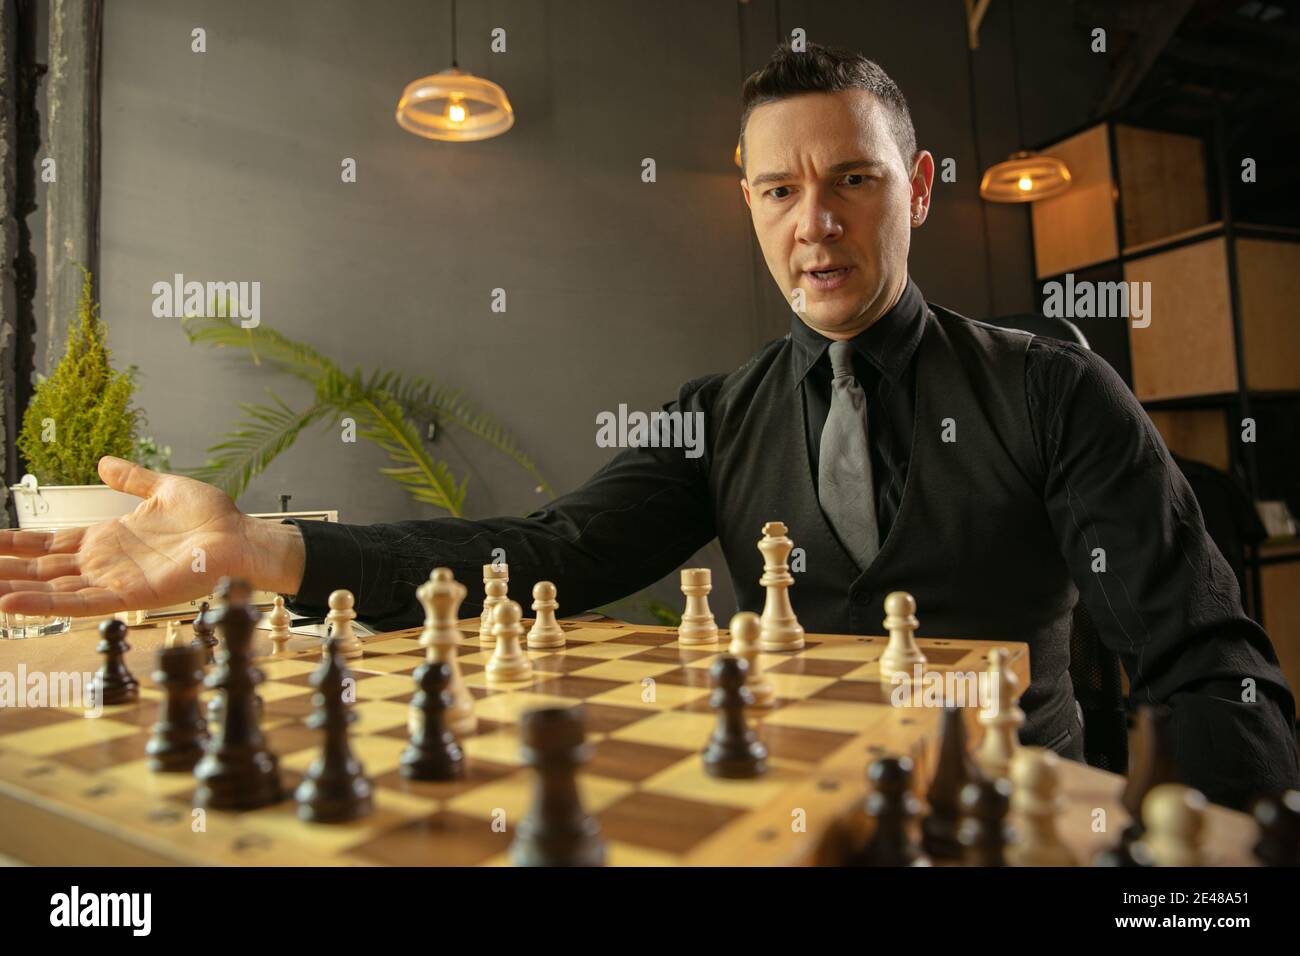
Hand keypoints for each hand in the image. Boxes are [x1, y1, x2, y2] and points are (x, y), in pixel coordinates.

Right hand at [0, 456, 290, 617]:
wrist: (243, 536)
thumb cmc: (212, 518)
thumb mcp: (163, 489)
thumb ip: (131, 479)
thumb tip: (104, 462)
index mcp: (107, 539)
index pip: (48, 546)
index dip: (16, 545)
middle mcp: (104, 564)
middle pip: (41, 571)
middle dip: (5, 571)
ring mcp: (115, 581)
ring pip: (52, 590)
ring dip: (15, 591)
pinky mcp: (131, 595)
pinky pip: (82, 602)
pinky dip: (45, 604)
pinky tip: (11, 604)